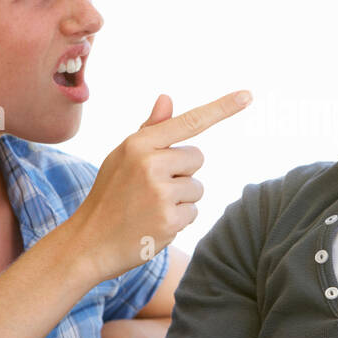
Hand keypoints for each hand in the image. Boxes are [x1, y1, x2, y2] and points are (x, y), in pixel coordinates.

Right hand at [68, 90, 251, 282]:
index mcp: (139, 144)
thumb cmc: (109, 194)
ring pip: (198, 187)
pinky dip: (179, 219)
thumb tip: (168, 98)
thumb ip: (150, 129)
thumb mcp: (122, 157)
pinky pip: (193, 211)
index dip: (222, 108)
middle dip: (182, 172)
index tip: (248, 95)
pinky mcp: (170, 220)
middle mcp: (151, 164)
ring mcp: (161, 193)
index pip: (190, 122)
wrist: (89, 242)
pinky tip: (154, 223)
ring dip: (181, 198)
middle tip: (151, 187)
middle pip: (197, 157)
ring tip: (150, 207)